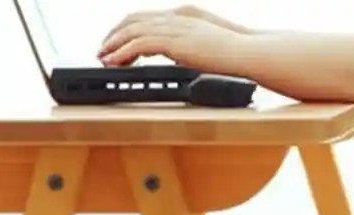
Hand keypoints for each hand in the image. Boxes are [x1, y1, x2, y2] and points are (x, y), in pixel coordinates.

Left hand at [100, 5, 255, 41]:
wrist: (251, 53)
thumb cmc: (240, 54)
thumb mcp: (211, 45)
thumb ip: (193, 46)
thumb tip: (181, 56)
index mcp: (186, 14)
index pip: (148, 16)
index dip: (128, 28)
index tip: (117, 42)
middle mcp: (177, 16)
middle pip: (134, 19)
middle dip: (115, 34)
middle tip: (103, 48)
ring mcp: (175, 27)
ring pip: (132, 30)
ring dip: (113, 44)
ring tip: (102, 56)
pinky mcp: (174, 42)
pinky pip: (138, 45)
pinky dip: (121, 53)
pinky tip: (113, 61)